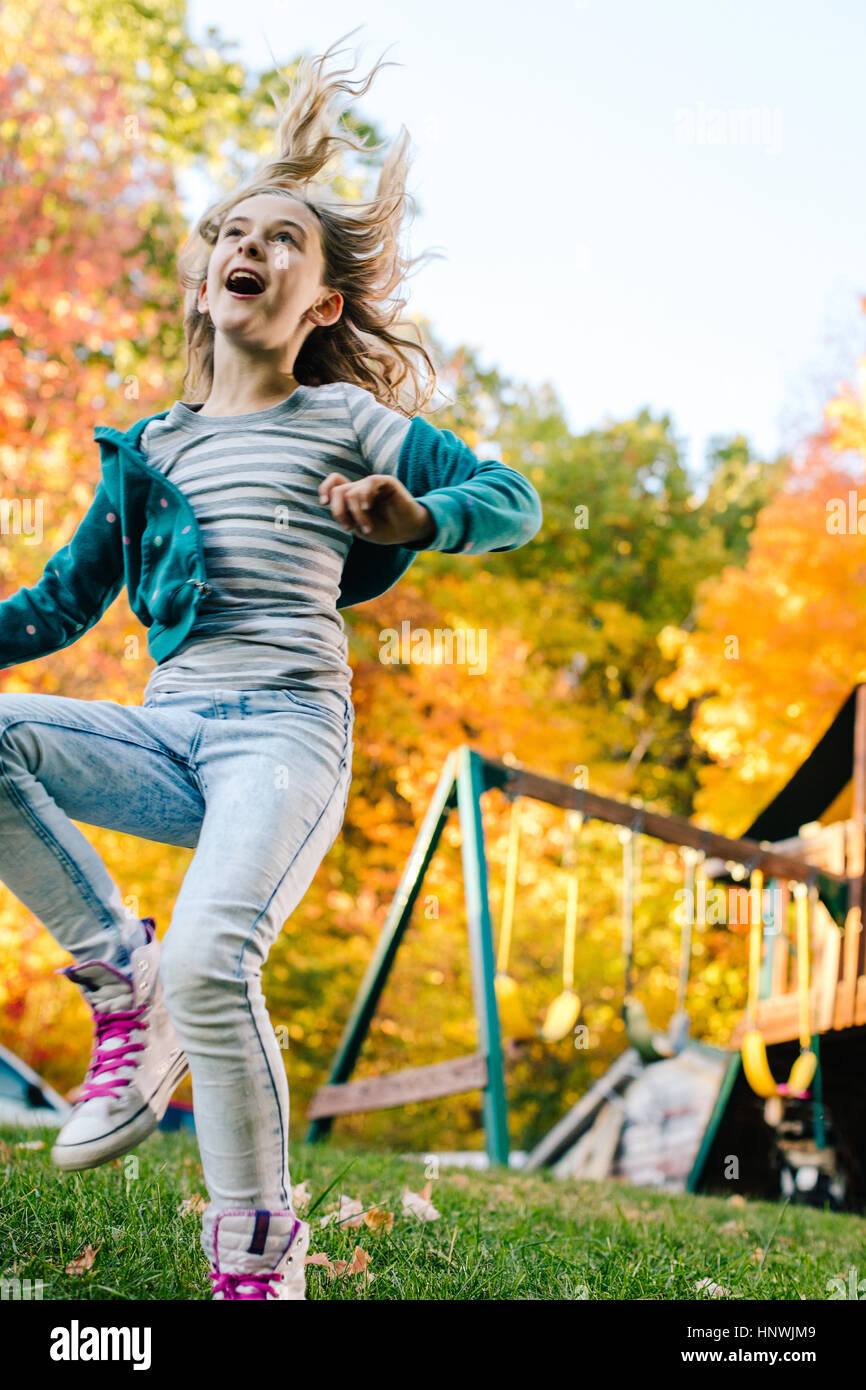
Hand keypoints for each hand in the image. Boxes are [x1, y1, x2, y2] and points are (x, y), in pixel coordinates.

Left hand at [318, 472, 435, 546]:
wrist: (408, 531)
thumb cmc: (384, 530)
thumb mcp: (359, 527)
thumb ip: (345, 514)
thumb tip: (330, 500)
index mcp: (352, 497)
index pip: (334, 483)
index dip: (324, 489)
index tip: (324, 503)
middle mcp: (361, 488)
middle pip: (338, 491)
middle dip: (338, 512)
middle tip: (349, 528)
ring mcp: (372, 484)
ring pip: (351, 492)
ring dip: (356, 514)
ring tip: (368, 529)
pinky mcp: (386, 482)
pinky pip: (369, 483)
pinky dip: (364, 497)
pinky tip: (368, 508)